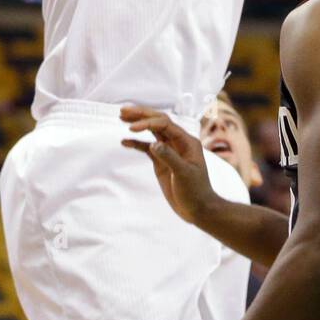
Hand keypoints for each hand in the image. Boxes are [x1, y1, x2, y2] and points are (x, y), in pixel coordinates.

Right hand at [120, 106, 216, 224]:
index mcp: (187, 141)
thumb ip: (169, 157)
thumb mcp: (184, 174)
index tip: (132, 128)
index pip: (165, 124)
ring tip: (121, 117)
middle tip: (123, 110)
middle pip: (158, 122)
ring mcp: (169, 151)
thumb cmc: (196, 191)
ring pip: (152, 132)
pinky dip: (136, 143)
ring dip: (138, 124)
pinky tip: (124, 142)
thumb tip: (154, 144)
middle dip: (141, 115)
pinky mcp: (161, 161)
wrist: (198, 209)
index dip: (148, 123)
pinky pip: (147, 147)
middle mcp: (178, 142)